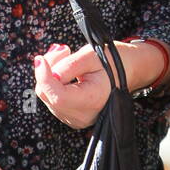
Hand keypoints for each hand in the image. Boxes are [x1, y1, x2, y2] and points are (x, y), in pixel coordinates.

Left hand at [33, 40, 169, 129]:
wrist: (129, 71)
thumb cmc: (114, 61)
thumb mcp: (91, 56)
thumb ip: (68, 66)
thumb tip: (47, 74)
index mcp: (92, 101)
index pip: (57, 96)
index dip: (44, 76)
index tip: (40, 58)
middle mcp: (83, 116)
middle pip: (48, 95)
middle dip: (47, 70)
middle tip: (62, 50)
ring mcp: (76, 119)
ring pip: (47, 96)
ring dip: (50, 74)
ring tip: (66, 55)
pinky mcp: (71, 116)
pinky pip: (52, 99)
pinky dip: (53, 82)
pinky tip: (65, 69)